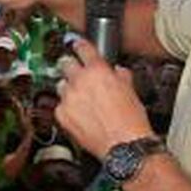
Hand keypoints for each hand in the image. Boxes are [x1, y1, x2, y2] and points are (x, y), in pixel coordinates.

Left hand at [55, 40, 154, 159]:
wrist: (124, 145)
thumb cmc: (130, 120)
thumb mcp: (131, 90)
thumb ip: (120, 76)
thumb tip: (117, 72)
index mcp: (98, 70)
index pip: (82, 48)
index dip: (79, 45)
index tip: (76, 45)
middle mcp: (79, 81)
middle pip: (65, 64)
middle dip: (71, 67)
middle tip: (78, 75)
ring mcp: (68, 98)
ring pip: (61, 86)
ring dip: (69, 90)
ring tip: (81, 101)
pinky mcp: (61, 114)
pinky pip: (59, 106)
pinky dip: (67, 109)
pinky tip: (79, 116)